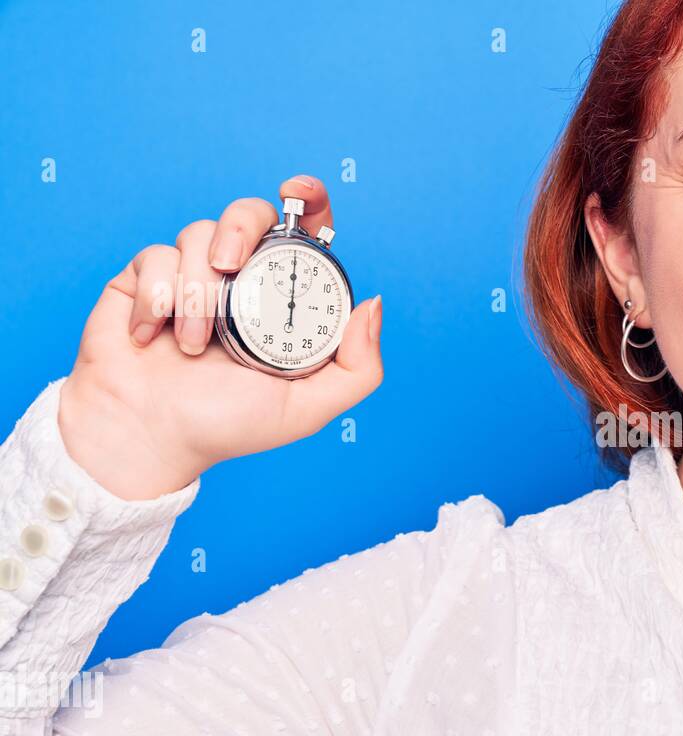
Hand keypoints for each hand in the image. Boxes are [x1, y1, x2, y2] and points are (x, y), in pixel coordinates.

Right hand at [58, 175, 382, 499]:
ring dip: (196, 292)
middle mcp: (243, 280)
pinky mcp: (148, 277)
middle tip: (226, 269)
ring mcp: (194, 275)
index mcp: (286, 299)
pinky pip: (155, 256)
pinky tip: (156, 337)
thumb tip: (373, 304)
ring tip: (195, 343)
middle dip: (238, 228)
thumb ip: (357, 367)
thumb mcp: (308, 406)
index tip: (296, 191)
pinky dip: (157, 299)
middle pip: (250, 213)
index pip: (304, 233)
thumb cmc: (228, 424)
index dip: (308, 200)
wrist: (150, 435)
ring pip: (199, 234)